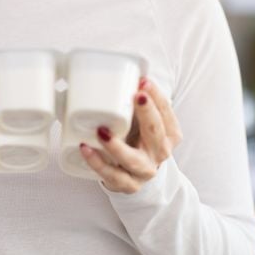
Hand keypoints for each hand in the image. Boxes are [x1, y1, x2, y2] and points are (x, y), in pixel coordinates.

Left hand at [79, 77, 182, 193]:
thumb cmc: (139, 142)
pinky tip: (85, 148)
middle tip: (136, 96)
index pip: (167, 115)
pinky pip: (111, 174)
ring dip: (117, 145)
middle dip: (147, 114)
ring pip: (133, 159)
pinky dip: (97, 162)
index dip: (157, 98)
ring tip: (101, 130)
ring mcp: (144, 171)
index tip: (144, 81)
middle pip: (156, 134)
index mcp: (169, 136)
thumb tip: (122, 70)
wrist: (138, 178)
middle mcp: (159, 154)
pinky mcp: (127, 184)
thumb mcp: (143, 123)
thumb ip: (137, 103)